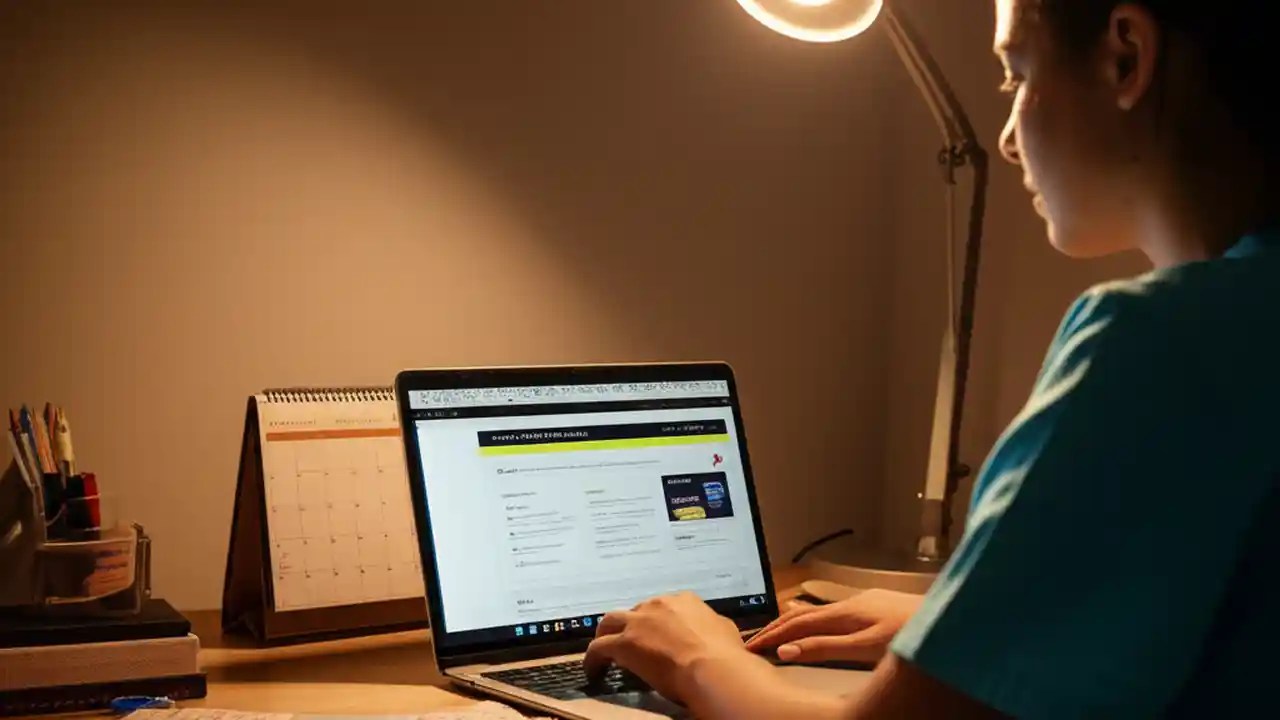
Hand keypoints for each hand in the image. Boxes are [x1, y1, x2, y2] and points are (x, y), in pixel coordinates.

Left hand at [584, 592, 760, 705]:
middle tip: (629, 640)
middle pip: (635, 611)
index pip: (663, 607)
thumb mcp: (723, 629)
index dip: (657, 621)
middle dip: (630, 624)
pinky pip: (599, 647)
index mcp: (683, 601)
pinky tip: (593, 670)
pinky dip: (593, 658)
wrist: (710, 667)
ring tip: (603, 650)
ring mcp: (638, 622)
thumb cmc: (723, 652)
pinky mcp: (623, 643)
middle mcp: (658, 605)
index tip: (657, 634)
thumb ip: (712, 625)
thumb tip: (713, 629)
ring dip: (606, 634)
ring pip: (610, 622)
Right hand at [745, 588, 922, 663]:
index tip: (750, 646)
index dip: (772, 636)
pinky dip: (818, 620)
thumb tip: (786, 651)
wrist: (953, 615)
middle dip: (778, 627)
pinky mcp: (879, 606)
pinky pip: (837, 612)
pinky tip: (822, 621)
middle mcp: (852, 603)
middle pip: (806, 614)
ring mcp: (867, 602)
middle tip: (755, 640)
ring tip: (778, 629)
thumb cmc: (911, 634)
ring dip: (797, 622)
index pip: (798, 625)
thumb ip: (826, 648)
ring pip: (822, 612)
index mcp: (845, 613)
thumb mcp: (866, 648)